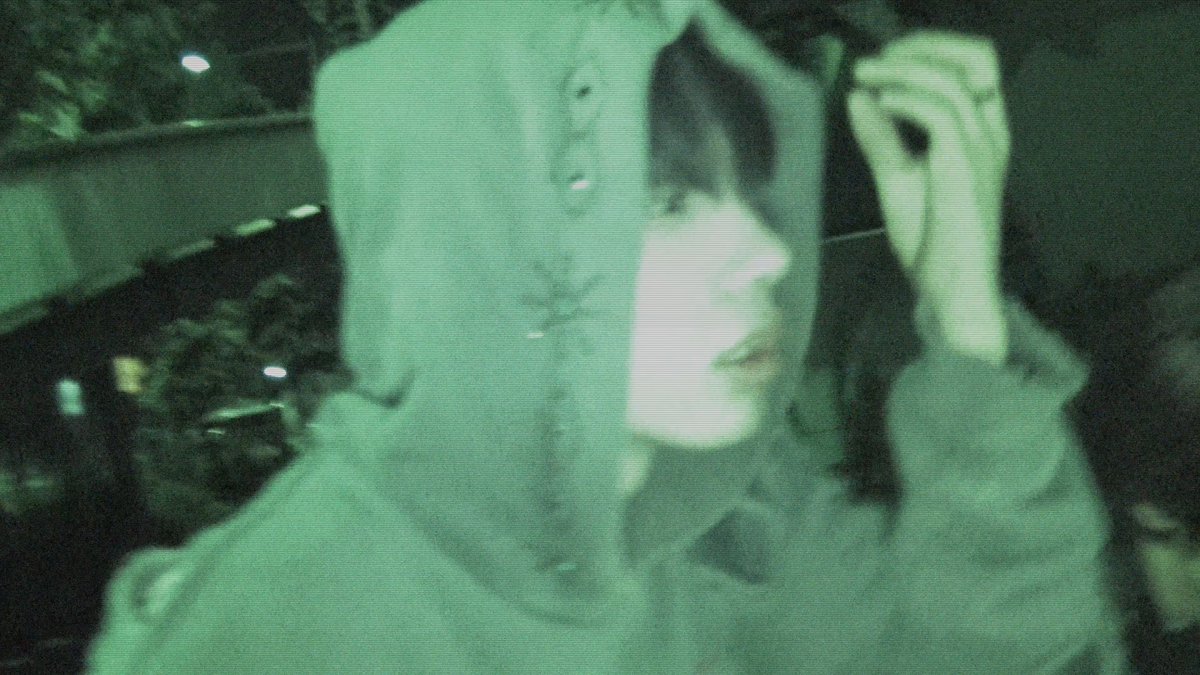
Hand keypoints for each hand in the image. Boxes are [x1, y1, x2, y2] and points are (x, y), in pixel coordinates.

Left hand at [846, 31, 1010, 325]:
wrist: (953, 292)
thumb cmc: (933, 243)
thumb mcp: (897, 179)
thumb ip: (881, 138)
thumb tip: (859, 96)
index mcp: (982, 132)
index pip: (975, 66)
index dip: (931, 49)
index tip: (883, 60)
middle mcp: (990, 133)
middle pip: (977, 57)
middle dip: (924, 46)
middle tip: (875, 60)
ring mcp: (983, 147)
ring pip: (951, 80)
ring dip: (902, 69)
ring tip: (865, 75)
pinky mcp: (966, 165)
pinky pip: (938, 111)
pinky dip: (905, 98)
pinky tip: (878, 103)